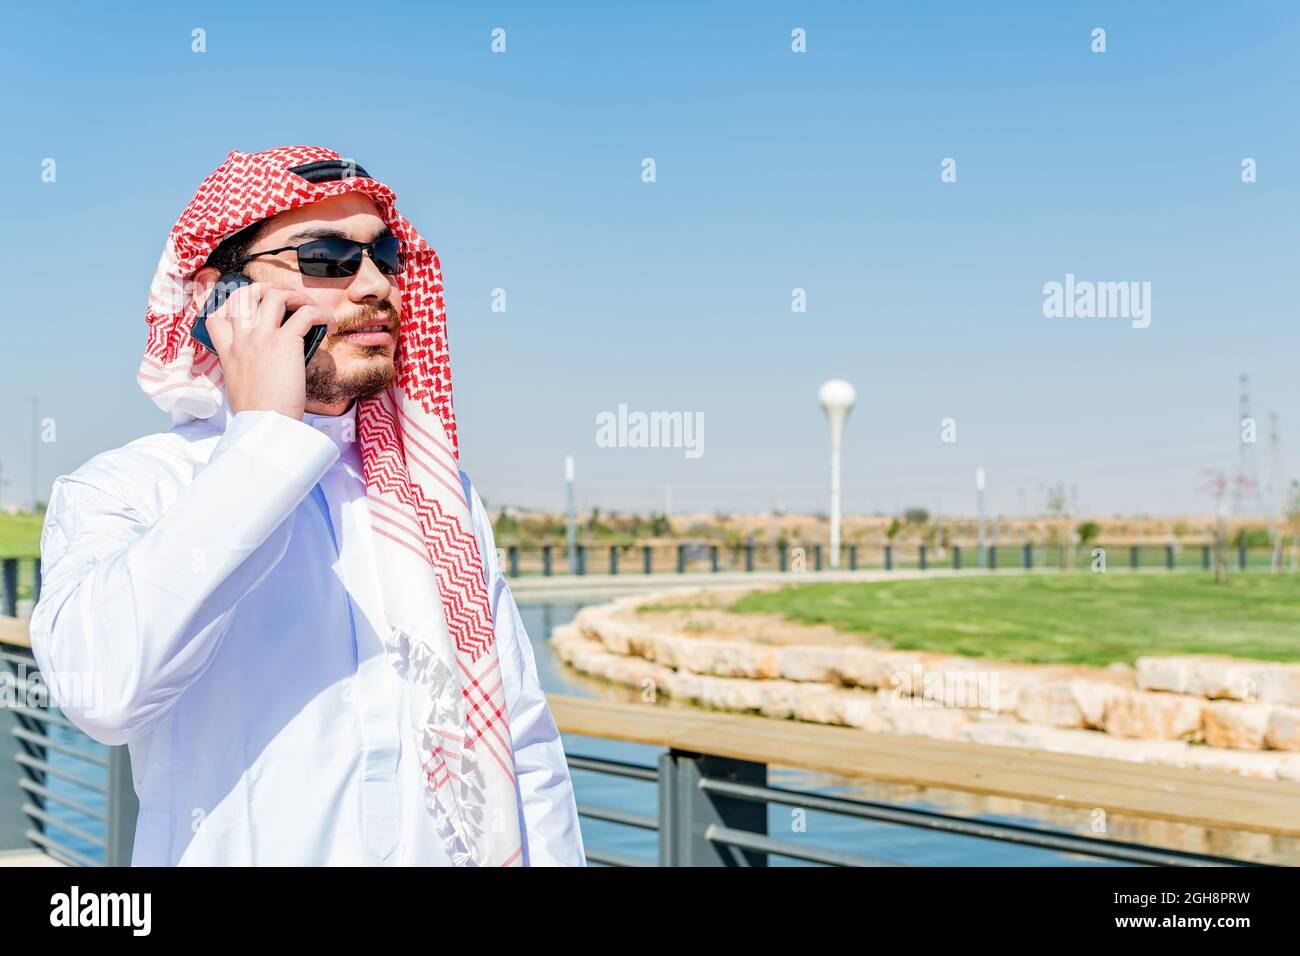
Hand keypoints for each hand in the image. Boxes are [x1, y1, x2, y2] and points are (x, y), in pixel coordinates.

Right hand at [203, 283, 336, 420]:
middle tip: (286, 297)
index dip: (230, 303)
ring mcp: (261, 339)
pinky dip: (320, 313)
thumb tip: (264, 364)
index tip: (250, 306)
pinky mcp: (284, 343)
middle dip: (266, 288)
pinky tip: (328, 324)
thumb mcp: (238, 389)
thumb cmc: (257, 415)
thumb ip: (244, 370)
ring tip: (308, 306)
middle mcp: (241, 340)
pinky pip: (305, 314)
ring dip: (295, 295)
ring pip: (274, 296)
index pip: (217, 316)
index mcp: (228, 353)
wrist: (265, 426)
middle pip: (244, 295)